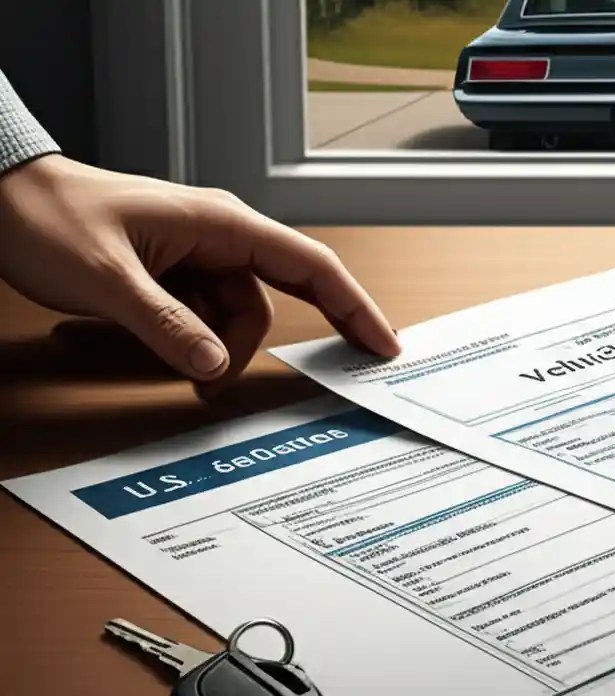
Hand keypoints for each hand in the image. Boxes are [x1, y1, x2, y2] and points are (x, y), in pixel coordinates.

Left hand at [0, 154, 399, 394]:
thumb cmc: (49, 217)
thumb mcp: (107, 279)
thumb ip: (165, 327)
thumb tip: (214, 369)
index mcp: (222, 224)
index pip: (311, 267)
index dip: (355, 307)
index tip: (383, 344)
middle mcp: (218, 237)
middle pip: (274, 300)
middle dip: (262, 344)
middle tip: (274, 377)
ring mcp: (195, 256)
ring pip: (234, 317)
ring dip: (215, 350)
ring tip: (177, 369)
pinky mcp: (172, 273)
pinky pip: (203, 316)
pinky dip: (191, 342)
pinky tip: (164, 353)